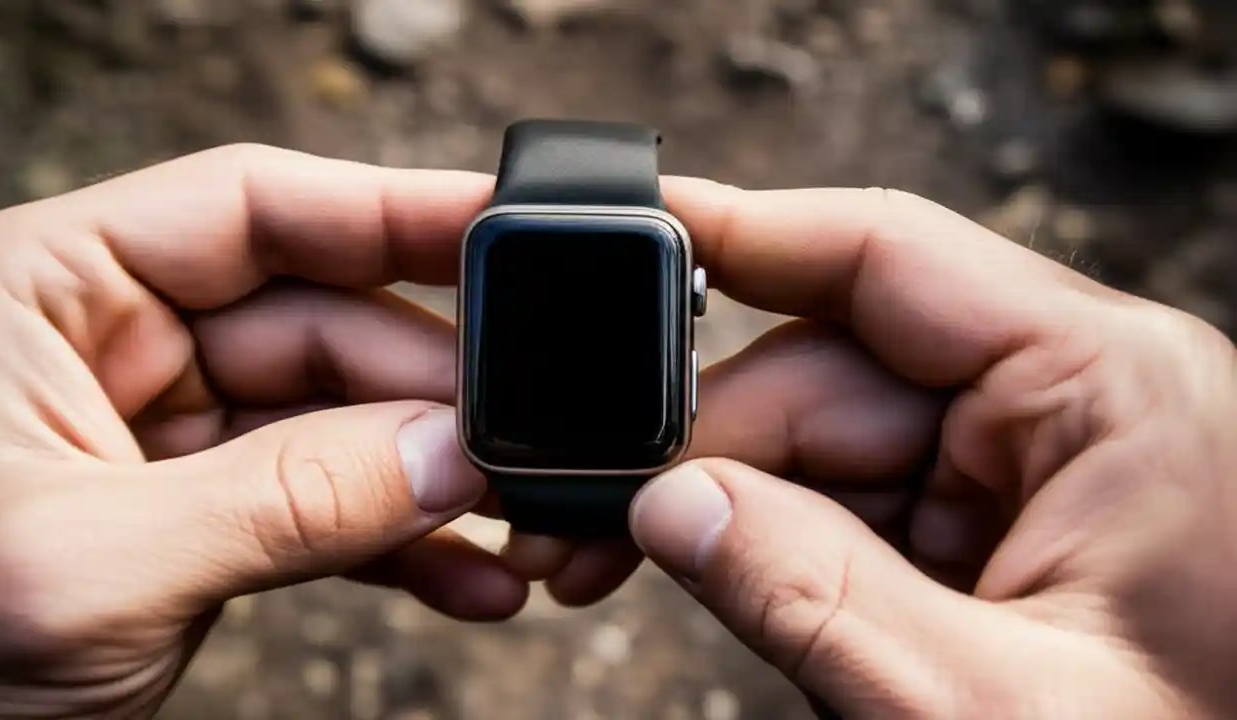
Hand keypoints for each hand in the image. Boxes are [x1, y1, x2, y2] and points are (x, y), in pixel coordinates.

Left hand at [0, 146, 624, 716]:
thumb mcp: (90, 569)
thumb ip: (281, 502)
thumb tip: (446, 457)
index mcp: (53, 289)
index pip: (251, 210)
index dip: (389, 211)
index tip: (501, 228)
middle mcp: (119, 343)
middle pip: (323, 321)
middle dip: (429, 389)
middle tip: (515, 441)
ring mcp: (169, 432)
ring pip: (344, 420)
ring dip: (432, 478)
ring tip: (516, 523)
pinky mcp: (205, 512)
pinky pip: (329, 503)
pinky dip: (402, 542)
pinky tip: (471, 576)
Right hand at [629, 183, 1236, 716]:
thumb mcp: (990, 707)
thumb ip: (819, 599)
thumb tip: (673, 506)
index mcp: (1105, 389)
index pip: (887, 257)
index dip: (743, 234)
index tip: (632, 231)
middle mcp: (1063, 406)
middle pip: (824, 368)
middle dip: (702, 444)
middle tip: (589, 517)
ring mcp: (1021, 474)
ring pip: (819, 447)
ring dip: (725, 506)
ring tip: (618, 564)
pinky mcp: (991, 536)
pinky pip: (849, 510)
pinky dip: (773, 548)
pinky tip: (732, 590)